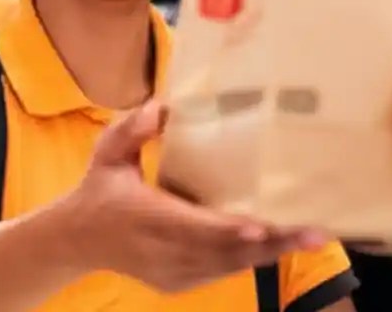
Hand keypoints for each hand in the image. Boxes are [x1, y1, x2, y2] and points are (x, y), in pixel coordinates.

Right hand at [61, 100, 327, 292]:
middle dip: (271, 243)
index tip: (260, 225)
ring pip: (228, 266)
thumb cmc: (99, 187)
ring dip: (271, 253)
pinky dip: (251, 260)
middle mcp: (161, 251)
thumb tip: (162, 108)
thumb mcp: (106, 151)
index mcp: (144, 216)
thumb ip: (130, 129)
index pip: (190, 226)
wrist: (76, 239)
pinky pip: (221, 272)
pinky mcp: (178, 283)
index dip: (227, 229)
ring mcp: (171, 273)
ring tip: (311, 237)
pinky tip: (282, 245)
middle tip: (314, 232)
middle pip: (223, 251)